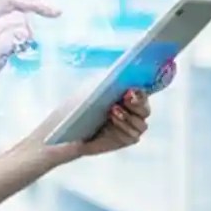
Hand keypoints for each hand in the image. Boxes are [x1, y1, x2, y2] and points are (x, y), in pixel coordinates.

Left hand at [27, 60, 173, 164]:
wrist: (64, 131)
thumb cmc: (78, 107)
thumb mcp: (91, 90)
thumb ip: (109, 81)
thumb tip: (122, 71)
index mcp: (126, 97)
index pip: (143, 92)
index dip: (142, 90)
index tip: (133, 86)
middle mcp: (132, 112)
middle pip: (145, 108)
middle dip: (138, 102)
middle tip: (127, 95)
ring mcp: (130, 127)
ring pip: (141, 123)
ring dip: (129, 115)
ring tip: (113, 108)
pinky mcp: (125, 140)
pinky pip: (132, 135)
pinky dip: (124, 127)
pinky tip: (113, 119)